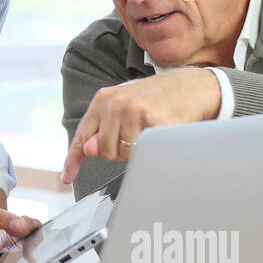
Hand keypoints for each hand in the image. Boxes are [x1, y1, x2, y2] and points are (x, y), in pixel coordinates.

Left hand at [62, 69, 221, 182]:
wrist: (194, 86)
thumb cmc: (159, 99)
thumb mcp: (125, 109)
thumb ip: (104, 129)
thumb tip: (89, 150)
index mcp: (103, 99)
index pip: (82, 135)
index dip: (73, 160)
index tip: (67, 177)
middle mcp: (114, 103)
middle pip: (104, 150)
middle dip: (119, 152)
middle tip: (137, 136)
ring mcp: (133, 111)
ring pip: (123, 154)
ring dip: (136, 152)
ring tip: (150, 131)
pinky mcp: (153, 121)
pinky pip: (143, 151)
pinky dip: (151, 148)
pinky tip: (161, 131)